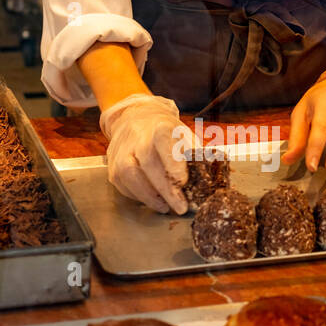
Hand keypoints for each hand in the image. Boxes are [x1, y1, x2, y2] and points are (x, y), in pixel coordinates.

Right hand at [99, 93, 190, 213]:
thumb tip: (213, 175)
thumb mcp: (185, 136)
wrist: (136, 118)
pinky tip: (152, 201)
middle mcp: (138, 137)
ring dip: (148, 195)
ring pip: (129, 174)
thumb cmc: (167, 133)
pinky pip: (122, 183)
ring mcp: (122, 151)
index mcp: (160, 127)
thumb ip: (196, 154)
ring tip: (165, 207)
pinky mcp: (113, 165)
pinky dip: (138, 196)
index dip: (172, 160)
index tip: (183, 180)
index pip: (163, 140)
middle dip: (165, 188)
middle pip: (148, 162)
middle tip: (181, 207)